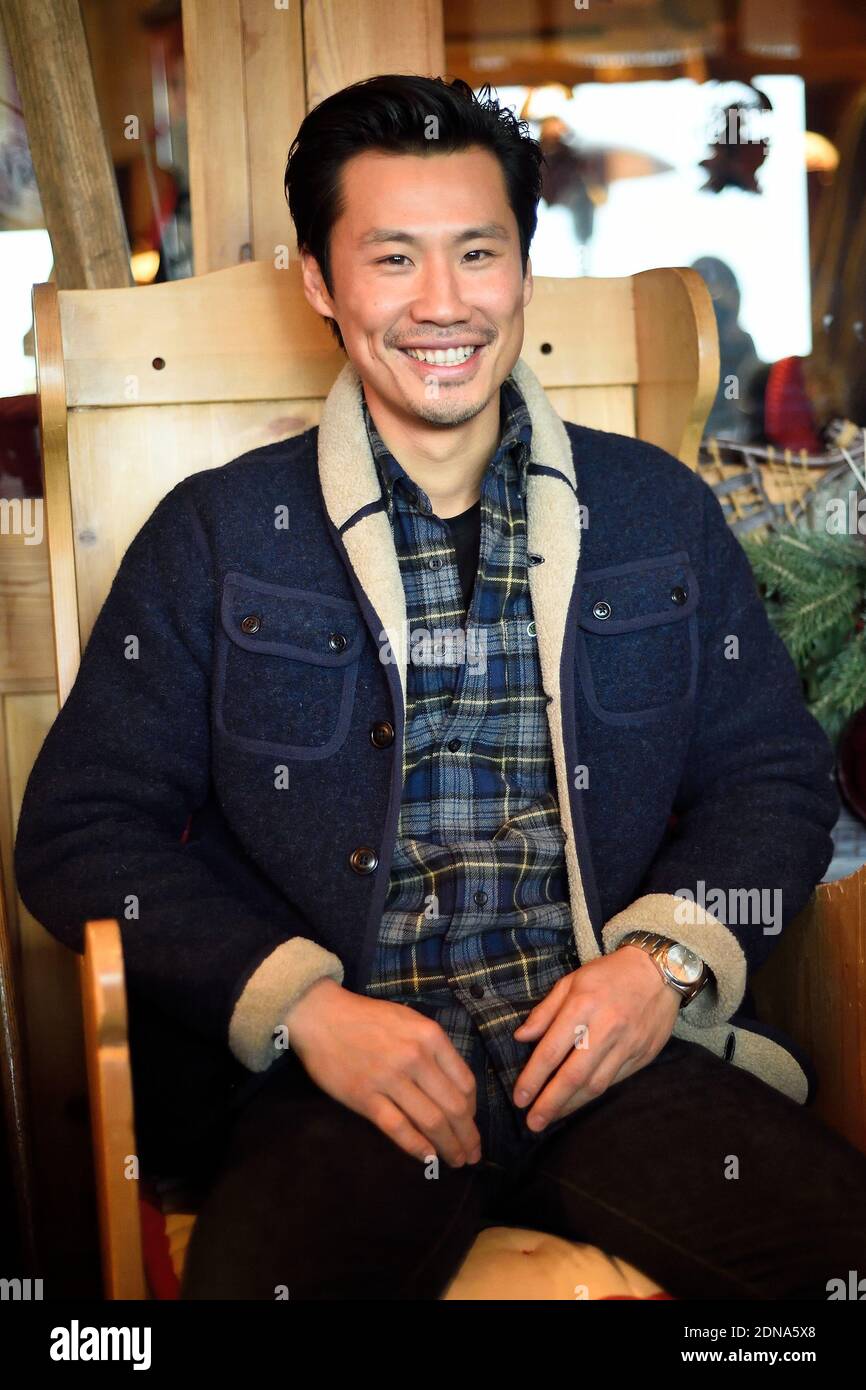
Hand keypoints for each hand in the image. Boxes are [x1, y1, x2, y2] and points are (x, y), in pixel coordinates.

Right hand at [284, 979, 481, 1167]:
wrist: (322, 1016)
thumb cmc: (368, 1018)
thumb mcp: (410, 1022)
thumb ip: (434, 1050)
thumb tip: (455, 1089)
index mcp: (430, 1037)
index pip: (465, 1082)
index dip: (473, 1109)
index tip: (470, 1122)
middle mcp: (415, 1057)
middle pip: (454, 1107)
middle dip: (468, 1135)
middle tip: (473, 1154)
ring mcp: (390, 1079)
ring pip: (431, 1121)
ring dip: (449, 1146)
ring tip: (457, 1160)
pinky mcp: (365, 1097)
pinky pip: (398, 1128)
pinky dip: (417, 1147)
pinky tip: (428, 1158)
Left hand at [511, 946, 680, 1130]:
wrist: (660, 970)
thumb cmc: (609, 974)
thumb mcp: (572, 981)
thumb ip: (545, 1011)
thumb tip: (521, 1037)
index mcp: (583, 1005)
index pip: (552, 1050)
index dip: (533, 1078)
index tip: (519, 1098)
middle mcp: (606, 1028)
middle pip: (574, 1076)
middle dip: (551, 1103)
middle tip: (532, 1123)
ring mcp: (627, 1044)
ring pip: (596, 1084)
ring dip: (571, 1105)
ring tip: (551, 1117)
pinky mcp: (643, 1056)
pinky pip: (614, 1081)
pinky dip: (593, 1094)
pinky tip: (578, 1101)